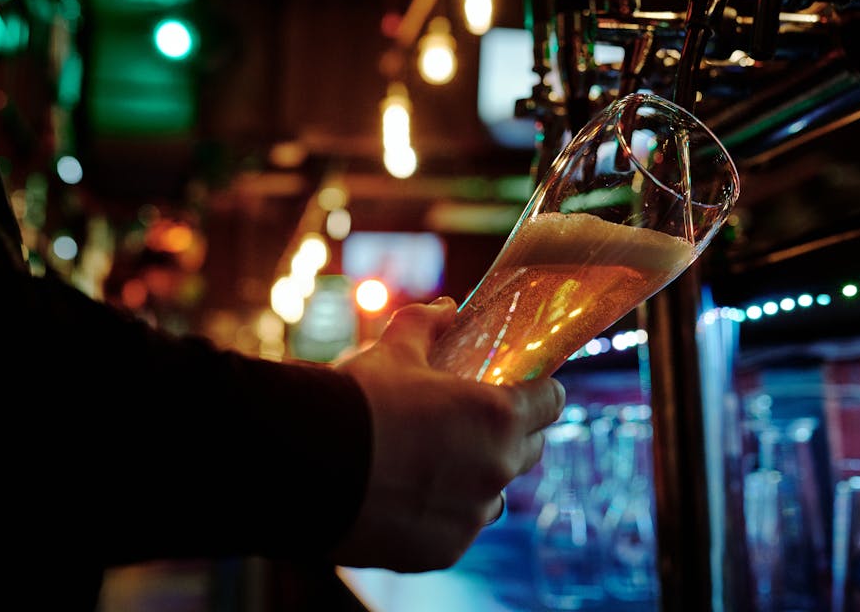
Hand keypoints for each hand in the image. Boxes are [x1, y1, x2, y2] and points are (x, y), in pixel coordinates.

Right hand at [331, 297, 565, 571]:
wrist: (307, 465)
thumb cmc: (358, 401)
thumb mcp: (394, 351)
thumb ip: (426, 325)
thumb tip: (445, 309)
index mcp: (499, 415)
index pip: (552, 401)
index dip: (539, 392)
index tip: (522, 388)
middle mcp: (497, 468)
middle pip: (531, 450)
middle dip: (512, 434)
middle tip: (475, 422)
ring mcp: (472, 515)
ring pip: (496, 495)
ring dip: (481, 478)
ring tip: (440, 463)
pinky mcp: (444, 550)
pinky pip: (460, 529)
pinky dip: (445, 514)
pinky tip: (411, 497)